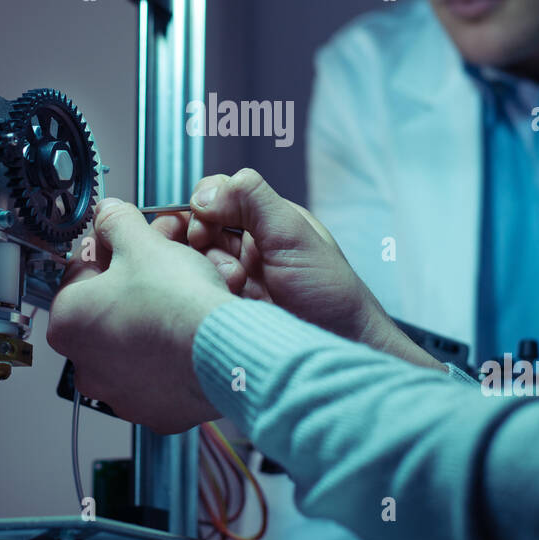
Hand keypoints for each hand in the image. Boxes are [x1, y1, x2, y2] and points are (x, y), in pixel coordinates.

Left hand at [47, 198, 236, 433]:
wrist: (224, 351)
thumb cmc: (178, 304)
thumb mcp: (142, 244)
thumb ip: (116, 222)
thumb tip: (106, 212)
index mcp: (68, 321)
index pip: (79, 271)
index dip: (108, 250)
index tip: (129, 244)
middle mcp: (85, 364)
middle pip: (105, 310)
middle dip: (131, 287)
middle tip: (161, 270)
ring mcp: (119, 392)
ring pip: (132, 345)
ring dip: (150, 322)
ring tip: (181, 303)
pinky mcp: (154, 410)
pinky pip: (158, 376)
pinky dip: (170, 357)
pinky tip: (190, 337)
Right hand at [168, 168, 443, 371]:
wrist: (342, 347)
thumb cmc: (331, 292)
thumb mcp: (293, 234)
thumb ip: (253, 200)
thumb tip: (205, 192)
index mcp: (266, 219)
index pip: (217, 195)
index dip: (202, 207)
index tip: (202, 225)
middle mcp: (248, 244)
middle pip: (199, 227)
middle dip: (201, 242)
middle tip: (211, 255)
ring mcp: (237, 277)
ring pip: (196, 261)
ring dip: (207, 270)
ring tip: (233, 285)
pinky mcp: (229, 306)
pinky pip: (201, 292)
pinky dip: (206, 295)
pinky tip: (227, 302)